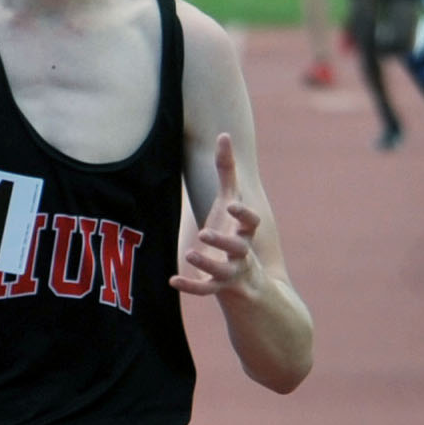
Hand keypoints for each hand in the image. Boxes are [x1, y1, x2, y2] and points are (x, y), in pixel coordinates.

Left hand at [172, 135, 259, 301]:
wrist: (242, 273)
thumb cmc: (230, 227)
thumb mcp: (227, 199)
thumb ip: (226, 169)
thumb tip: (224, 134)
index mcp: (245, 231)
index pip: (252, 223)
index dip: (243, 215)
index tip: (231, 205)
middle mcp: (241, 252)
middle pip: (238, 248)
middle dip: (223, 241)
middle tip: (205, 232)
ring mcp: (230, 271)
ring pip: (222, 270)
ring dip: (207, 263)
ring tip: (190, 253)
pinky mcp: (215, 286)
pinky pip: (204, 290)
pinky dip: (190, 286)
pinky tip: (172, 280)